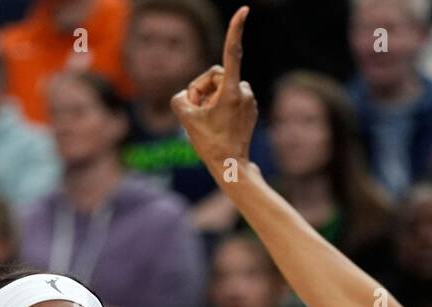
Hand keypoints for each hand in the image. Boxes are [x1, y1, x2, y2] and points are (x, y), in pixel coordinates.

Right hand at [171, 6, 257, 177]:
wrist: (231, 166)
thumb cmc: (210, 143)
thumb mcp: (185, 117)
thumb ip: (181, 97)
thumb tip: (191, 94)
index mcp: (231, 90)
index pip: (232, 53)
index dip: (235, 30)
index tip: (243, 10)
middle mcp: (244, 91)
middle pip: (216, 76)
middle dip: (203, 90)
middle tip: (197, 112)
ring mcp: (250, 100)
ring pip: (222, 89)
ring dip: (212, 100)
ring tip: (210, 122)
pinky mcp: (250, 109)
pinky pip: (230, 98)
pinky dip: (221, 106)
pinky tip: (220, 125)